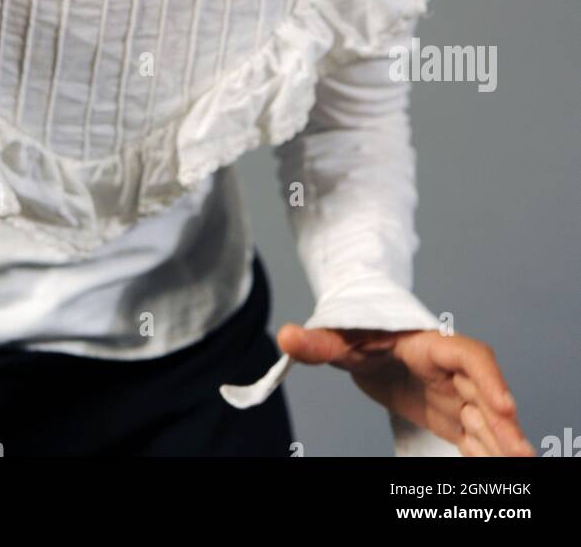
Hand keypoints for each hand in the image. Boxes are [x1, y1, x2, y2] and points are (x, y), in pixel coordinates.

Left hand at [276, 324, 535, 456]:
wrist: (364, 343)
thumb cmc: (359, 333)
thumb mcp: (339, 338)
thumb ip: (317, 342)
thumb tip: (286, 335)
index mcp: (430, 344)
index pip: (468, 355)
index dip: (489, 377)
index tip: (504, 404)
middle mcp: (450, 369)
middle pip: (485, 393)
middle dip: (505, 423)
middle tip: (521, 454)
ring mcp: (454, 394)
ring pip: (485, 419)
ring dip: (503, 442)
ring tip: (521, 467)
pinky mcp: (451, 415)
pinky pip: (475, 436)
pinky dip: (489, 453)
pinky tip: (502, 474)